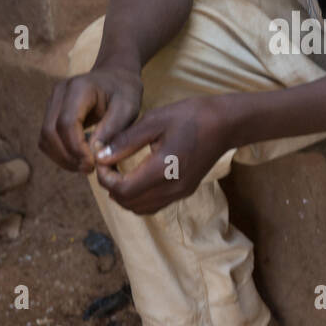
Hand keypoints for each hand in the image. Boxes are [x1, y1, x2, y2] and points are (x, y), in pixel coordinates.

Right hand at [38, 64, 142, 172]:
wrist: (115, 76)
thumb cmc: (124, 91)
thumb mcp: (128, 108)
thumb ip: (112, 129)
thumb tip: (96, 155)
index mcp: (79, 88)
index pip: (67, 123)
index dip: (76, 148)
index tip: (93, 164)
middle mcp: (59, 93)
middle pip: (50, 131)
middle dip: (68, 156)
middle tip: (89, 169)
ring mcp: (52, 102)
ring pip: (45, 137)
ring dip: (62, 157)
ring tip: (85, 166)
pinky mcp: (51, 112)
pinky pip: (47, 138)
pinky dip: (59, 153)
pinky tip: (78, 158)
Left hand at [93, 96, 228, 213]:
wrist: (225, 124)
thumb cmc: (190, 116)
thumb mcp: (153, 121)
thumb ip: (125, 141)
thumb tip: (100, 156)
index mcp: (163, 169)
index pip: (122, 190)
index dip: (104, 178)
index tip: (101, 159)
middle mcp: (172, 188)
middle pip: (128, 203)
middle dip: (111, 187)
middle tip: (106, 164)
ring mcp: (180, 193)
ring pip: (140, 208)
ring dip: (123, 195)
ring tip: (118, 172)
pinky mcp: (184, 192)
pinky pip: (153, 206)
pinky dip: (138, 198)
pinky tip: (135, 179)